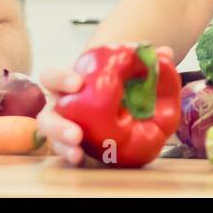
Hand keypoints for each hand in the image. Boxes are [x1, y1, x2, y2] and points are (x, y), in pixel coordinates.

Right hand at [37, 46, 174, 165]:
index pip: (52, 77)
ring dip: (62, 144)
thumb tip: (165, 53)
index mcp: (68, 82)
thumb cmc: (112, 77)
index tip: (78, 84)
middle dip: (58, 124)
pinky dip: (71, 155)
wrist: (111, 93)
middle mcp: (60, 104)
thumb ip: (143, 59)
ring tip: (77, 151)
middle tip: (76, 133)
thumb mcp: (125, 65)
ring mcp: (64, 124)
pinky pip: (66, 149)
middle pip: (47, 114)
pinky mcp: (73, 141)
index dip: (61, 79)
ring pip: (52, 137)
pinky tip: (80, 159)